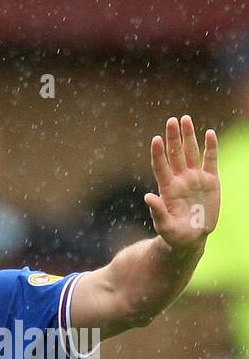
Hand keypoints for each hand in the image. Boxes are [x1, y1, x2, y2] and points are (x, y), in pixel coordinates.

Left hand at [146, 115, 218, 249]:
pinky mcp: (211, 180)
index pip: (161, 166)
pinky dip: (210, 147)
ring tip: (185, 119)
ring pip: (191, 152)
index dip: (159, 153)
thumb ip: (157, 211)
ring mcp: (195, 178)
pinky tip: (209, 133)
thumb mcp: (165, 226)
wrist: (191, 239)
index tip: (156, 139)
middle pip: (175, 154)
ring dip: (189, 136)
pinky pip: (210, 160)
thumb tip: (147, 197)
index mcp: (167, 189)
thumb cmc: (174, 235)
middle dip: (173, 137)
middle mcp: (180, 179)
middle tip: (171, 120)